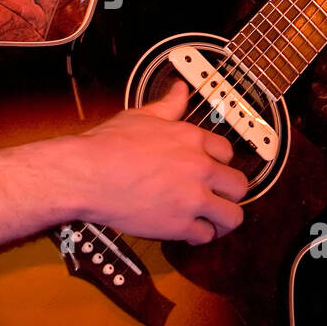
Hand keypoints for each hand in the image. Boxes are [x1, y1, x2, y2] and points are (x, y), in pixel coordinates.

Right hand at [74, 79, 246, 244]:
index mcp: (192, 138)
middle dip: (229, 193)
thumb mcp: (141, 116)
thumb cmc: (108, 145)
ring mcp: (192, 198)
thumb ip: (168, 105)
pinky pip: (205, 236)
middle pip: (239, 186)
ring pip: (232, 216)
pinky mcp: (179, 224)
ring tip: (212, 221)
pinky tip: (187, 231)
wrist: (87, 174)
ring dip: (223, 220)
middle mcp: (200, 167)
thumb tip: (181, 89)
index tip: (211, 171)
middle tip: (217, 198)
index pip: (228, 152)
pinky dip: (198, 235)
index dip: (220, 163)